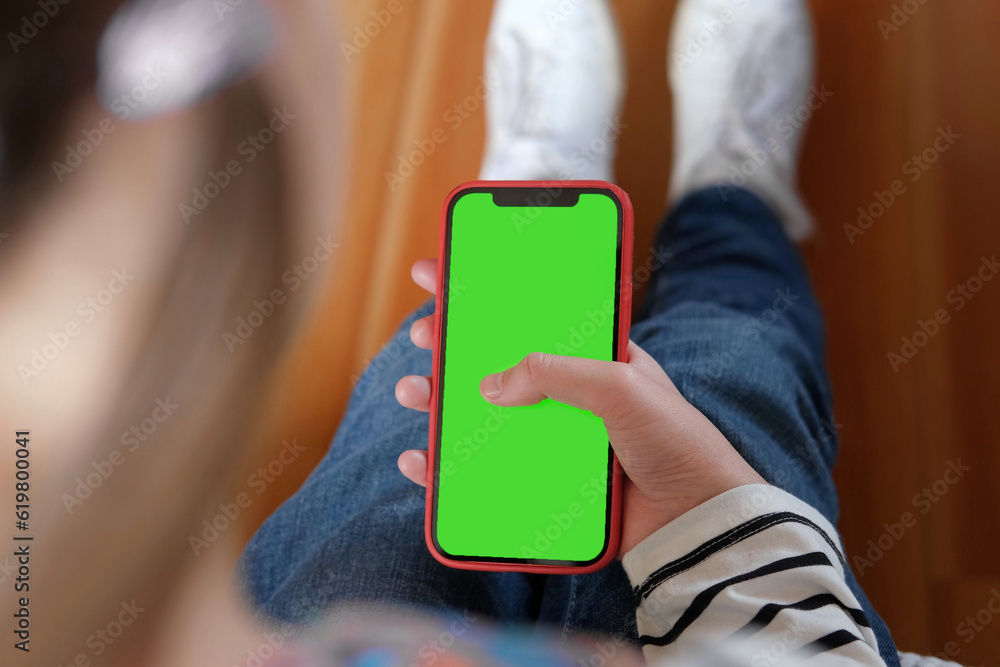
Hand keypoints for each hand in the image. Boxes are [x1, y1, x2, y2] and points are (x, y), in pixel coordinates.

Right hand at [395, 259, 765, 555]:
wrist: (696, 519)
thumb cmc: (674, 441)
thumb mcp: (622, 386)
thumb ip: (557, 373)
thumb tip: (490, 384)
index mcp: (588, 357)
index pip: (529, 313)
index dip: (484, 290)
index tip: (440, 270)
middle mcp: (564, 394)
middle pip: (493, 360)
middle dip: (451, 343)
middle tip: (424, 332)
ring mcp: (549, 438)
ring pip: (480, 414)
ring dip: (439, 400)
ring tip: (414, 393)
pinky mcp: (540, 483)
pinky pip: (482, 470)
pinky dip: (446, 465)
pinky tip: (419, 459)